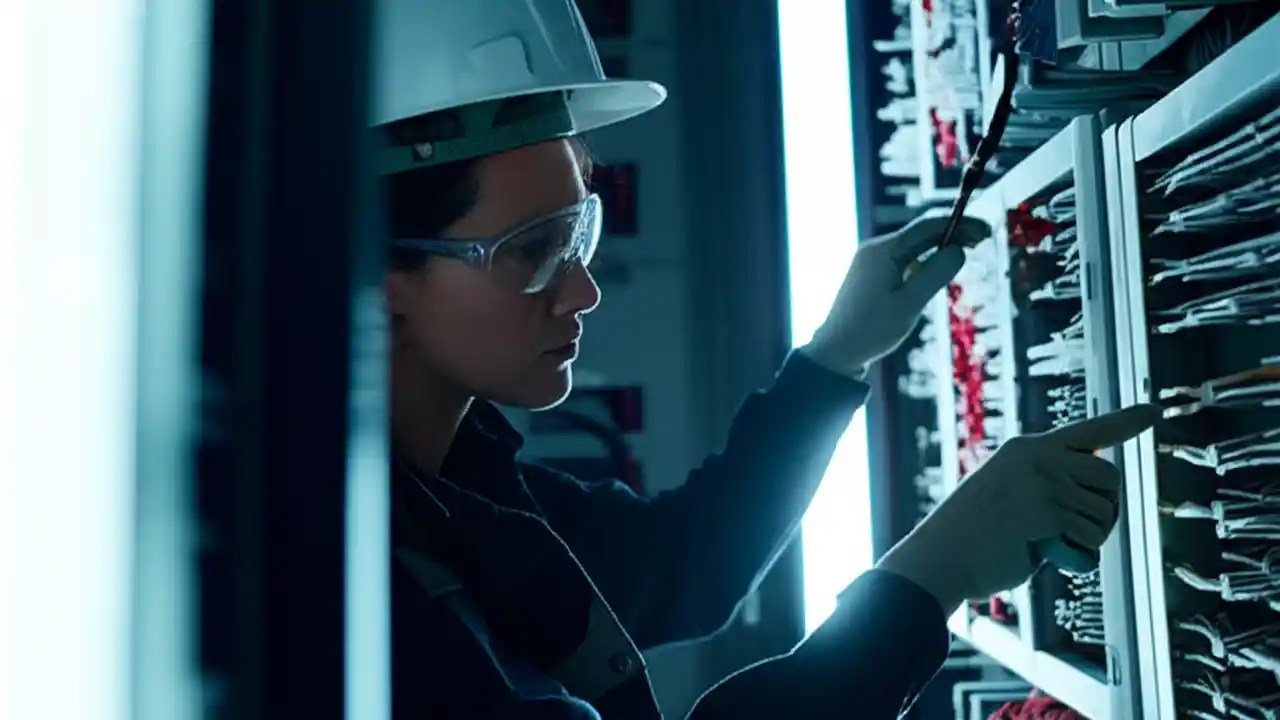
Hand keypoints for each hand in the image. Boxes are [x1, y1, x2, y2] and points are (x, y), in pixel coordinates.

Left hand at [799, 213, 989, 377]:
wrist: (835, 351)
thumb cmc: (871, 330)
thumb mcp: (910, 304)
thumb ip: (935, 274)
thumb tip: (959, 249)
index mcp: (883, 250)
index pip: (928, 225)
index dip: (960, 223)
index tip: (987, 230)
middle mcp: (875, 249)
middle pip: (922, 232)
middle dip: (954, 233)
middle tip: (984, 240)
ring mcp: (872, 260)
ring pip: (914, 246)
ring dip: (941, 246)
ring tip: (968, 253)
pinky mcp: (872, 272)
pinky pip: (905, 258)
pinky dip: (925, 260)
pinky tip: (939, 272)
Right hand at [877, 404, 1162, 613]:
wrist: (940, 558)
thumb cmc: (971, 539)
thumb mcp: (1010, 497)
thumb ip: (1049, 490)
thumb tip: (1097, 506)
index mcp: (1026, 449)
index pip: (1088, 430)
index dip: (1126, 421)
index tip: (1154, 410)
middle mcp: (1037, 456)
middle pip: (1109, 476)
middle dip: (1105, 508)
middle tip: (1079, 531)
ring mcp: (1043, 480)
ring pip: (1105, 508)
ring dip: (1091, 535)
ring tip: (1053, 544)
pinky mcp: (1048, 507)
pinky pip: (1092, 534)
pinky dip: (1081, 553)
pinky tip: (1047, 553)